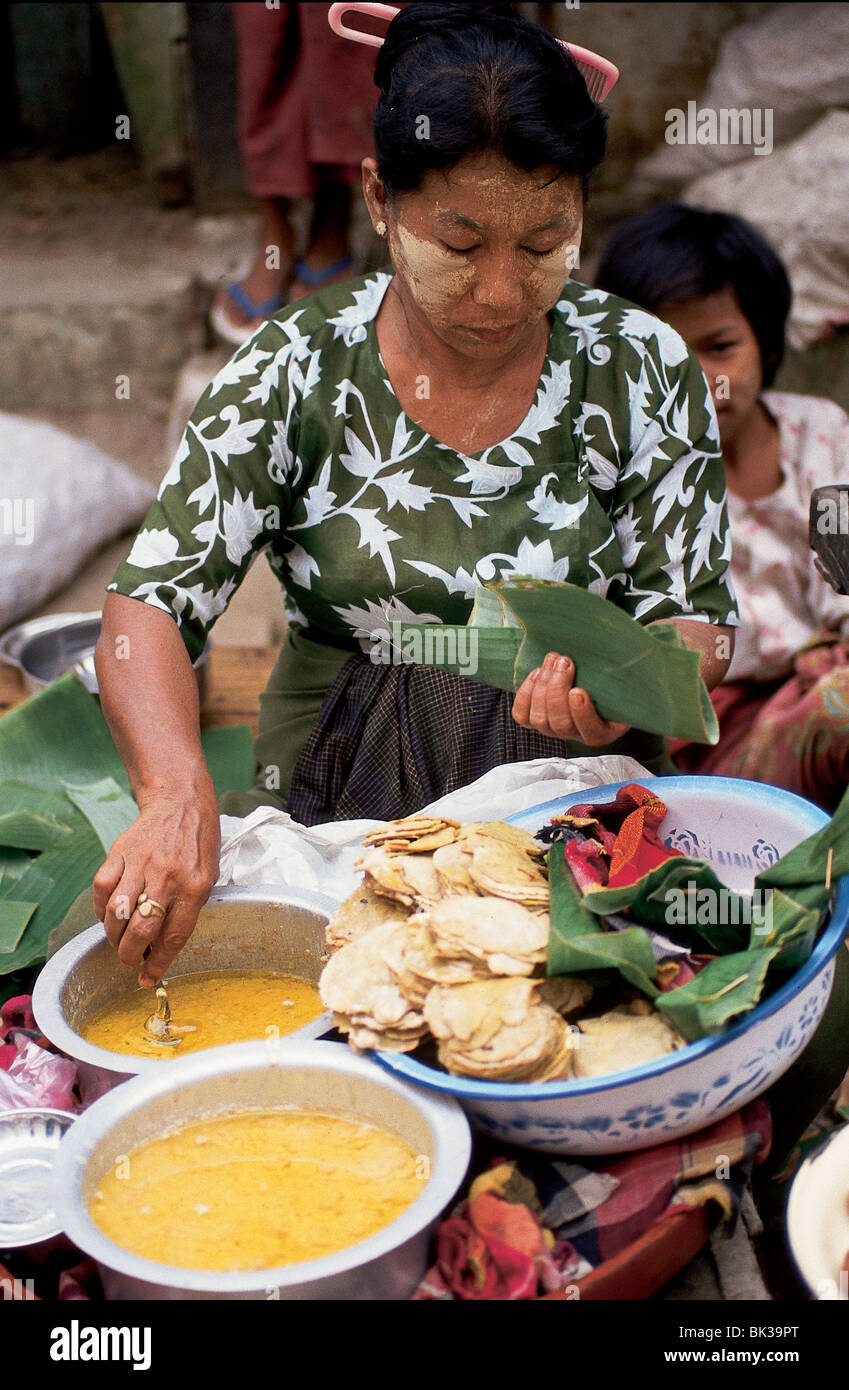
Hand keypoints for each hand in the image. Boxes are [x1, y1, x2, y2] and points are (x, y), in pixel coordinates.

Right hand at [92, 787, 220, 987]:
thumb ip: (188, 909)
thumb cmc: (198, 844)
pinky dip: (99, 908)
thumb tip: (163, 947)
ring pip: (117, 912)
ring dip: (113, 935)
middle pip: (141, 929)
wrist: (181, 802)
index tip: (146, 979)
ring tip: (118, 939)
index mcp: (195, 887)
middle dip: (130, 955)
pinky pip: (102, 888)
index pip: (173, 936)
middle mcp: (168, 877)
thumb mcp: (208, 877)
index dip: (157, 963)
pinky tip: (107, 914)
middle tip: (129, 959)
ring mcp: (141, 864)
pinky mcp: (120, 852)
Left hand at [512, 651, 629, 744]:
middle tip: (564, 662)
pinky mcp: (534, 720)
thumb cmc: (612, 682)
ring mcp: (552, 729)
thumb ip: (621, 678)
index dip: (582, 713)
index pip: (591, 730)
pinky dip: (525, 694)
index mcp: (603, 731)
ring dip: (543, 686)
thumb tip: (621, 655)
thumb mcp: (624, 683)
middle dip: (558, 690)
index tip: (579, 691)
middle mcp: (576, 734)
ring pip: (539, 718)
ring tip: (553, 660)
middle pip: (560, 723)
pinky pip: (522, 716)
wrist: (592, 681)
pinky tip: (537, 674)